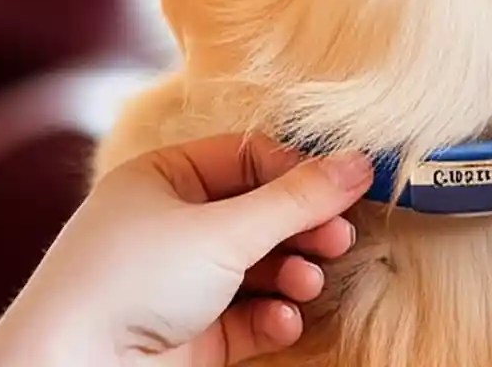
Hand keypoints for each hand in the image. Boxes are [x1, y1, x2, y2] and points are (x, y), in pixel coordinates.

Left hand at [0, 134, 372, 366]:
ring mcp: (182, 282)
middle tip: (339, 240)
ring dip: (292, 274)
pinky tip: (284, 321)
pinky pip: (249, 315)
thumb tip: (361, 162)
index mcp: (165, 179)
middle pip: (261, 214)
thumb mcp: (223, 230)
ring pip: (260, 267)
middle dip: (302, 228)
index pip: (249, 158)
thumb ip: (298, 199)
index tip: (347, 189)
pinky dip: (273, 316)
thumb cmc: (130, 281)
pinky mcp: (192, 333)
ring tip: (306, 283)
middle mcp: (172, 225)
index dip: (299, 173)